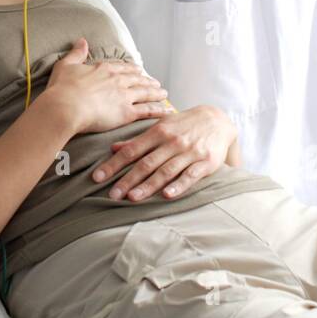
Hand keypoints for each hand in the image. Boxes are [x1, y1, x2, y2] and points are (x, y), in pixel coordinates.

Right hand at [37, 38, 172, 134]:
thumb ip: (76, 53)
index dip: (132, 70)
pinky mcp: (127, 112)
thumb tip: (81, 40)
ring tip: (164, 94)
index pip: (122, 68)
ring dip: (156, 93)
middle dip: (148, 81)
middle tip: (156, 83)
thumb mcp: (66, 65)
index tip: (138, 71)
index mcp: (104, 69)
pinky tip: (167, 110)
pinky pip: (147, 110)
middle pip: (137, 79)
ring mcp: (124, 95)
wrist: (65, 107)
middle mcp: (117, 80)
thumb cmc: (62, 89)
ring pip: (145, 93)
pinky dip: (159, 110)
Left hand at [90, 104, 236, 201]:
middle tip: (112, 195)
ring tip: (132, 198)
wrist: (218, 119)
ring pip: (165, 171)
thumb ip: (137, 139)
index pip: (131, 150)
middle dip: (127, 180)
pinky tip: (167, 195)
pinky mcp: (206, 163)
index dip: (113, 164)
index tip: (98, 177)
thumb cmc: (183, 125)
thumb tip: (113, 147)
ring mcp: (189, 152)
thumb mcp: (160, 126)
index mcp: (158, 132)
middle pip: (146, 163)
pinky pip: (190, 176)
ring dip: (148, 186)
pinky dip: (178, 185)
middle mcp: (172, 142)